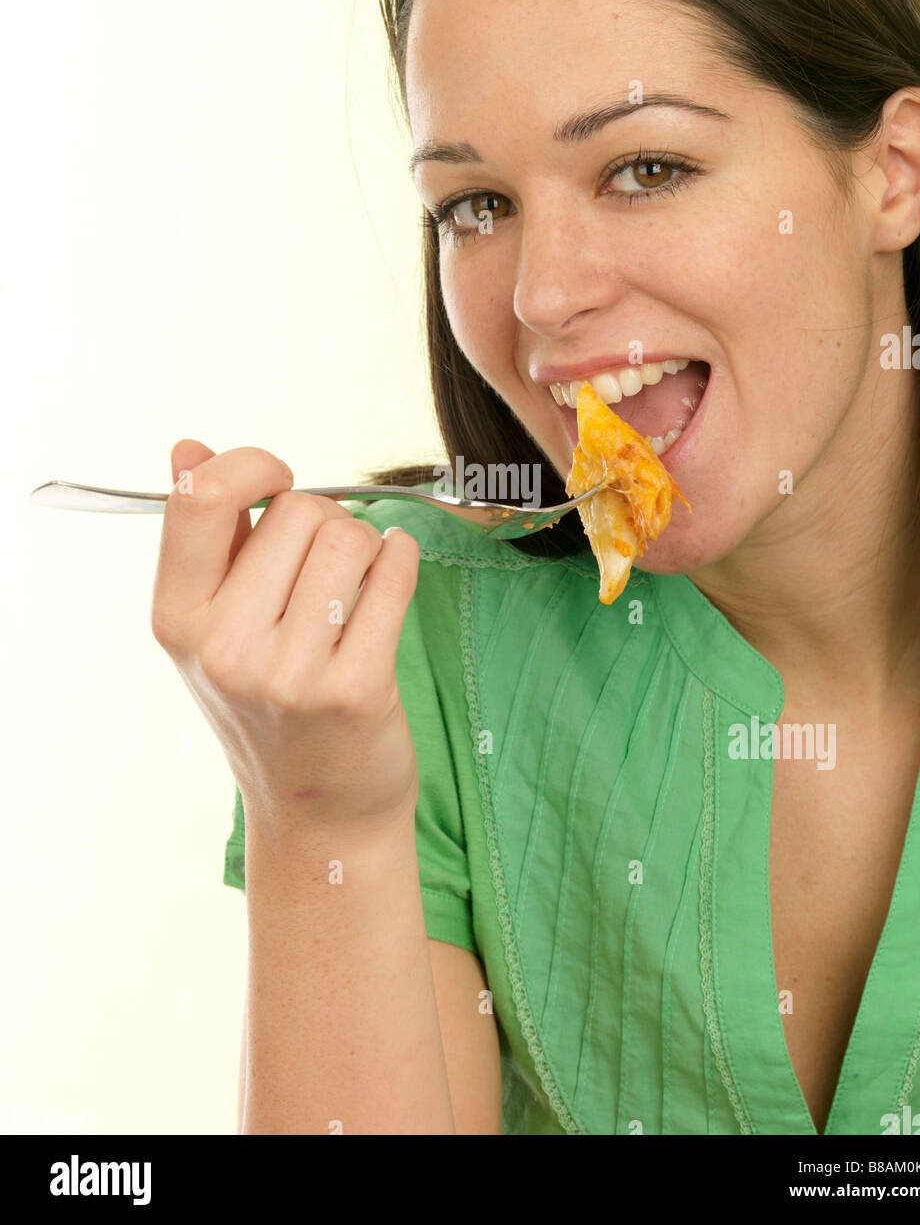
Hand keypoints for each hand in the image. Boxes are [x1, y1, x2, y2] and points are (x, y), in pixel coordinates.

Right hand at [150, 440, 421, 839]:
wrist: (319, 812)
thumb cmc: (269, 705)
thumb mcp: (214, 629)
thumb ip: (206, 536)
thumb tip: (186, 448)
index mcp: (177, 620)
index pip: (200, 497)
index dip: (252, 466)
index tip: (279, 483)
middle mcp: (225, 648)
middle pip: (297, 511)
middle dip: (325, 519)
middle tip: (326, 564)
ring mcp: (291, 673)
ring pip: (352, 537)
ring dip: (368, 545)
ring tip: (357, 584)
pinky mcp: (356, 688)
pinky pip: (395, 573)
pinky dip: (402, 559)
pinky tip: (393, 574)